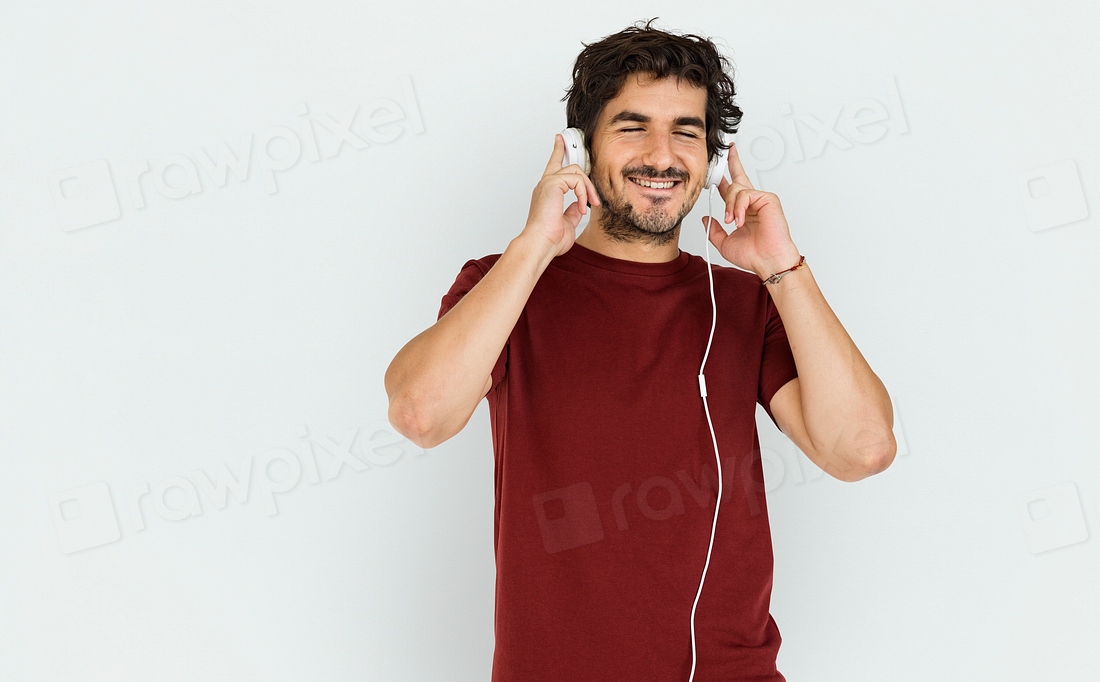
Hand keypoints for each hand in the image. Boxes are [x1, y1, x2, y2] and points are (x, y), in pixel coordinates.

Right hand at [519, 134, 600, 256]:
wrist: (540, 244)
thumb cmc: (550, 239)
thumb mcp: (567, 222)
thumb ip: (573, 210)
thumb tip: (580, 205)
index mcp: (546, 192)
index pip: (553, 166)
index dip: (558, 151)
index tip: (559, 139)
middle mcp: (545, 185)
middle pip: (568, 164)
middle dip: (585, 178)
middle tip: (594, 199)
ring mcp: (548, 183)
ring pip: (576, 172)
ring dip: (588, 190)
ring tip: (589, 207)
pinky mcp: (552, 184)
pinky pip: (577, 180)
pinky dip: (583, 194)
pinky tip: (582, 208)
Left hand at [702, 142, 800, 278]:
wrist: (768, 261)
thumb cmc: (754, 255)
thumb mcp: (724, 243)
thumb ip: (714, 230)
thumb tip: (705, 218)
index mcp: (742, 210)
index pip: (730, 189)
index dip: (722, 178)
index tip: (717, 168)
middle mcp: (752, 202)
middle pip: (739, 176)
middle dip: (732, 161)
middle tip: (727, 149)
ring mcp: (760, 199)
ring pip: (736, 189)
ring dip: (729, 206)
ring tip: (732, 222)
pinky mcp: (768, 198)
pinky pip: (745, 195)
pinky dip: (738, 208)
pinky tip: (740, 221)